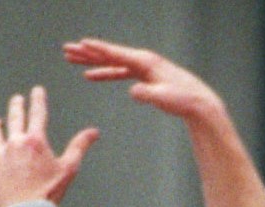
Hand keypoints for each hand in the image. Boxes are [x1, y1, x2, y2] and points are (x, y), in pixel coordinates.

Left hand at [0, 86, 98, 206]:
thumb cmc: (49, 193)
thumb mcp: (68, 169)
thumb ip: (79, 147)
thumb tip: (94, 132)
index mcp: (35, 141)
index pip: (38, 113)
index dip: (37, 99)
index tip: (36, 90)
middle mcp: (14, 143)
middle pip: (14, 117)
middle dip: (16, 106)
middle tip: (17, 99)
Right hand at [63, 37, 221, 120]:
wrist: (197, 103)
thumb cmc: (183, 100)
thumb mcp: (164, 98)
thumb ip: (147, 94)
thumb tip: (132, 91)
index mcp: (145, 62)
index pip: (116, 54)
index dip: (97, 50)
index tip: (80, 44)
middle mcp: (142, 60)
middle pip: (109, 53)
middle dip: (87, 52)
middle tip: (67, 49)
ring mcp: (142, 67)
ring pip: (111, 62)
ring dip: (91, 61)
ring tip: (72, 59)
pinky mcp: (143, 76)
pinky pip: (118, 72)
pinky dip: (104, 73)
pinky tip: (92, 76)